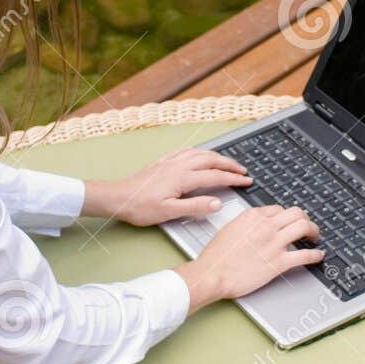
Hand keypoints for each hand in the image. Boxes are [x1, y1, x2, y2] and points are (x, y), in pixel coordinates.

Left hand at [83, 148, 252, 226]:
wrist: (117, 198)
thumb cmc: (140, 207)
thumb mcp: (169, 212)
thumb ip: (195, 207)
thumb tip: (217, 203)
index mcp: (183, 178)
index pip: (215, 176)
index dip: (234, 178)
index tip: (247, 181)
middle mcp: (178, 166)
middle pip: (211, 160)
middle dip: (230, 164)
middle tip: (243, 170)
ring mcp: (170, 162)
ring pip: (199, 153)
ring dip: (216, 156)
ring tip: (227, 162)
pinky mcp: (162, 163)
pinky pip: (185, 151)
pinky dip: (198, 151)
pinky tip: (199, 154)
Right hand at [174, 205, 323, 313]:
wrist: (212, 274)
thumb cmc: (216, 257)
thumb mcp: (230, 229)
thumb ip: (246, 224)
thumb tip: (257, 225)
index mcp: (252, 216)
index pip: (278, 209)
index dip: (286, 216)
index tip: (288, 223)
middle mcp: (266, 226)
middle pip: (296, 213)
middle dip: (305, 219)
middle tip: (307, 227)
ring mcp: (274, 243)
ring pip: (304, 227)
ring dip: (314, 231)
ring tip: (315, 237)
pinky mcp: (279, 263)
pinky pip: (305, 255)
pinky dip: (315, 255)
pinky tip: (318, 255)